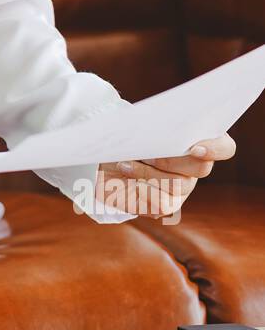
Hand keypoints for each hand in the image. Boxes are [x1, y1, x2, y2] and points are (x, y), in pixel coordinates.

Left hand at [94, 133, 236, 218]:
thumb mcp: (139, 124)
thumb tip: (159, 126)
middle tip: (146, 154)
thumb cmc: (128, 136)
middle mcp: (195, 168)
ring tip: (125, 163)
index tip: (195, 148)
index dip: (216, 148)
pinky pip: (161, 204)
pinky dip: (141, 189)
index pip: (224, 147)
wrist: (104, 158)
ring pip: (177, 186)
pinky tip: (126, 177)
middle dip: (170, 160)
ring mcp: (182, 189)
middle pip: (201, 168)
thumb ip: (157, 123)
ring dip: (148, 173)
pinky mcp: (164, 206)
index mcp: (198, 142)